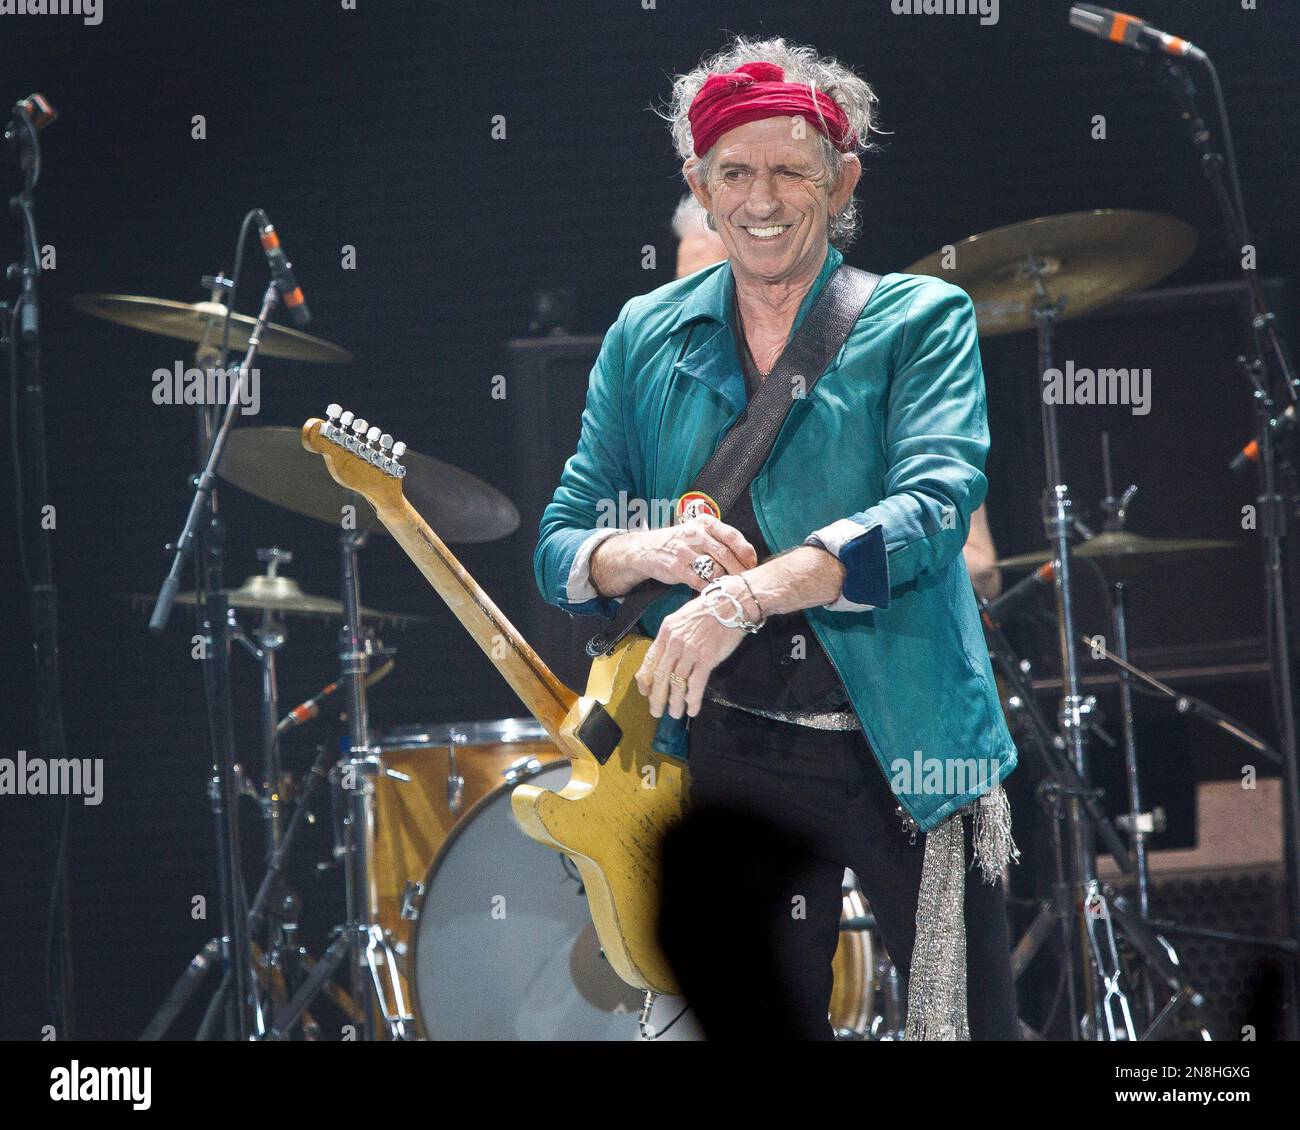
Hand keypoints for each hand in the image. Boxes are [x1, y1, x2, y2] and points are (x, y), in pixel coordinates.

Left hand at [634, 584, 748, 718]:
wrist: (732, 603)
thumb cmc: (709, 609)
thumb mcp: (682, 618)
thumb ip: (673, 636)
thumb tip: (668, 655)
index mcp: (666, 631)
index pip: (650, 659)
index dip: (646, 679)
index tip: (645, 692)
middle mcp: (674, 642)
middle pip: (661, 675)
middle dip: (657, 697)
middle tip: (656, 711)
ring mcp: (690, 651)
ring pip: (677, 683)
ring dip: (675, 702)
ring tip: (674, 714)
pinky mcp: (706, 658)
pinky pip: (696, 684)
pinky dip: (692, 699)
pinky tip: (692, 709)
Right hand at [636, 514, 757, 590]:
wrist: (647, 549)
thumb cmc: (680, 542)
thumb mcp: (698, 530)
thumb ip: (720, 539)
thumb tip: (748, 557)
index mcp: (705, 523)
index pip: (732, 535)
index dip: (746, 551)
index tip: (753, 563)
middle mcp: (695, 534)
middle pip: (725, 555)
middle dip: (739, 570)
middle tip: (747, 581)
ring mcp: (684, 552)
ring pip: (714, 570)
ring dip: (725, 580)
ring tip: (732, 587)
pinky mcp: (676, 568)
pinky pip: (700, 582)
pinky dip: (710, 588)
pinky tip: (714, 590)